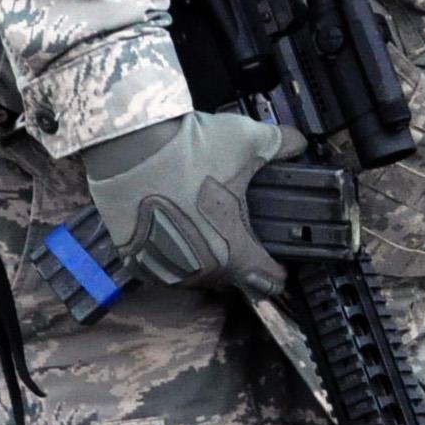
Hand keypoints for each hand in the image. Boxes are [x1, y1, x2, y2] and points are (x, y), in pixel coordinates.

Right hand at [81, 109, 302, 294]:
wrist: (127, 145)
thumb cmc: (187, 150)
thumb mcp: (248, 142)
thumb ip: (282, 145)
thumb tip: (298, 142)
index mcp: (234, 253)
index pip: (268, 281)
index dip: (278, 269)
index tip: (276, 256)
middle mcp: (199, 270)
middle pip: (230, 277)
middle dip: (236, 255)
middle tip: (234, 226)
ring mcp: (164, 268)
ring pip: (195, 274)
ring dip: (202, 255)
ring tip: (202, 224)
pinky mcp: (135, 260)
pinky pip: (162, 266)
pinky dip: (169, 251)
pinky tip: (173, 226)